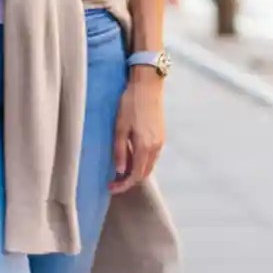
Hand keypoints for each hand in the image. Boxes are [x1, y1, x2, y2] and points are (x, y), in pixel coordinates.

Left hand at [111, 70, 165, 194]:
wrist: (147, 85)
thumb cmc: (130, 104)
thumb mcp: (120, 128)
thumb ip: (120, 151)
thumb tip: (120, 171)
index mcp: (145, 146)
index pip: (136, 176)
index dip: (123, 185)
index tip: (111, 187)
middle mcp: (156, 147)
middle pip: (144, 174)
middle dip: (129, 180)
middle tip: (113, 181)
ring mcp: (161, 141)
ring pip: (149, 165)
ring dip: (136, 171)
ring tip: (120, 169)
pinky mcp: (161, 135)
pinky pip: (152, 156)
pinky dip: (141, 161)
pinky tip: (130, 156)